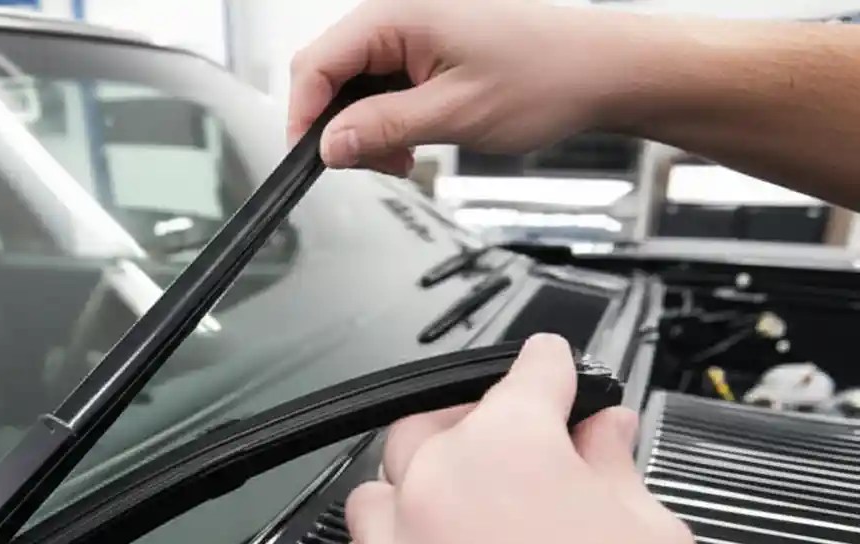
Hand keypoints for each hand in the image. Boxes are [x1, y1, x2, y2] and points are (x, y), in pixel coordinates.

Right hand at [287, 0, 640, 173]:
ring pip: (356, 85)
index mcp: (398, 15)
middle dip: (338, 127)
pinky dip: (387, 120)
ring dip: (366, 129)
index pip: (316, 64)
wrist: (603, 71)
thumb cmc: (547, 76)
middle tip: (368, 164)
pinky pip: (384, 85)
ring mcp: (414, 31)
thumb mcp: (452, 114)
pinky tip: (411, 142)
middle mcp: (400, 15)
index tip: (308, 159)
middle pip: (330, 74)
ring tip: (402, 157)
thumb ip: (381, 128)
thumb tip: (330, 144)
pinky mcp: (428, 49)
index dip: (304, 117)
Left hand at [339, 334, 762, 543]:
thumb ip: (609, 466)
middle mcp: (433, 499)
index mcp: (506, 455)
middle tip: (518, 452)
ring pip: (381, 496)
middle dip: (473, 428)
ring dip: (421, 494)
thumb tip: (602, 433)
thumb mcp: (651, 536)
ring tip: (474, 523)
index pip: (525, 378)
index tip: (551, 370)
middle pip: (432, 429)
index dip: (548, 369)